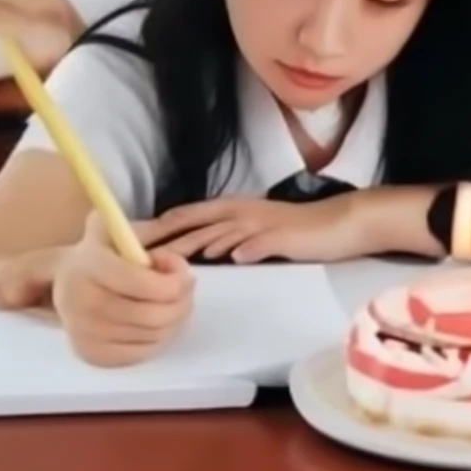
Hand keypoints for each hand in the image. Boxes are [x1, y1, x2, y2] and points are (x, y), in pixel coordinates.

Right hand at [52, 212, 193, 366]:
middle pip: (155, 315)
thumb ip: (147, 238)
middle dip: (182, 300)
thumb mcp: (115, 229)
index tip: (179, 265)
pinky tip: (158, 318)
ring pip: (154, 336)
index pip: (146, 285)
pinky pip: (144, 352)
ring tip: (172, 299)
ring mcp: (86, 335)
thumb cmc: (100, 252)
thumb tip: (174, 263)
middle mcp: (84, 304)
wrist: (63, 282)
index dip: (175, 278)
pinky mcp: (93, 355)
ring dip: (176, 317)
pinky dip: (160, 336)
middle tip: (187, 286)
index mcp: (91, 266)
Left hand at [139, 193, 373, 263]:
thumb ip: (229, 238)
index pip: (189, 215)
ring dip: (196, 244)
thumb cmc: (295, 231)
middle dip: (166, 238)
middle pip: (198, 223)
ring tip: (170, 261)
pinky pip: (260, 242)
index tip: (132, 241)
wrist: (338, 224)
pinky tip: (231, 258)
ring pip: (222, 232)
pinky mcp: (283, 236)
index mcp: (234, 209)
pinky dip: (244, 248)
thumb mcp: (256, 232)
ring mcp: (262, 223)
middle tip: (136, 254)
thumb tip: (201, 250)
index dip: (161, 227)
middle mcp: (243, 212)